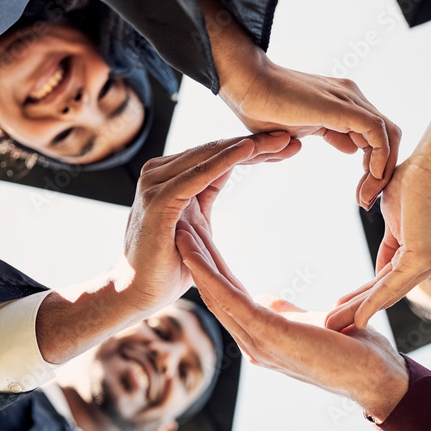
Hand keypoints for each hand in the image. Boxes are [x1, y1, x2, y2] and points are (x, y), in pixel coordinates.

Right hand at [121, 132, 300, 311]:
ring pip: (210, 156)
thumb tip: (227, 170)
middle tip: (292, 138)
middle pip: (216, 150)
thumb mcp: (195, 221)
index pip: (216, 154)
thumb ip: (206, 192)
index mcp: (170, 175)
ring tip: (280, 139)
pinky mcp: (159, 201)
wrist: (138, 292)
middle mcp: (160, 173)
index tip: (285, 145)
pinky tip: (249, 149)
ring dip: (248, 146)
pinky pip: (198, 176)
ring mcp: (156, 184)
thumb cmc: (169, 262)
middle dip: (257, 144)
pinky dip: (225, 161)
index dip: (252, 148)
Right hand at [176, 221, 408, 421]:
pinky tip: (196, 252)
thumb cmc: (351, 350)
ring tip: (178, 230)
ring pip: (215, 295)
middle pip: (213, 294)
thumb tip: (264, 300)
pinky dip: (210, 274)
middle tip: (176, 225)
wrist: (375, 376)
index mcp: (258, 336)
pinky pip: (231, 300)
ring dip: (195, 262)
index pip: (225, 296)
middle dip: (194, 259)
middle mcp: (251, 342)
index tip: (193, 236)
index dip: (206, 267)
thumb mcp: (309, 322)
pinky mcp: (268, 336)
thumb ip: (282, 312)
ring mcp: (257, 342)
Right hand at [198, 0, 399, 208]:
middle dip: (382, 172)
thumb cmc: (257, 107)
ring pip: (389, 134)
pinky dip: (381, 157)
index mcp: (340, 104)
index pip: (374, 136)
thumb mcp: (286, 130)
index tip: (359, 195)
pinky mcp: (344, 106)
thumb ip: (305, 137)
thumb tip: (314, 148)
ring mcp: (349, 99)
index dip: (373, 167)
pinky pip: (379, 132)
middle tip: (365, 200)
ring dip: (383, 170)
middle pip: (387, 136)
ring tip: (365, 196)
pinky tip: (370, 177)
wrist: (246, 84)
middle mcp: (350, 97)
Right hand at [325, 157, 430, 330]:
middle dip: (355, 310)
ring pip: (385, 294)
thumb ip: (389, 244)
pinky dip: (372, 301)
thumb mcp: (392, 221)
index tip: (339, 306)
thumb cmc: (413, 183)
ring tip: (333, 323)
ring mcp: (427, 265)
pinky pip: (391, 285)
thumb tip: (379, 267)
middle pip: (384, 294)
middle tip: (331, 325)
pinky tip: (356, 316)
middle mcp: (426, 266)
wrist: (429, 164)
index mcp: (418, 257)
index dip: (362, 296)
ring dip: (357, 310)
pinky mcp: (423, 259)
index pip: (385, 283)